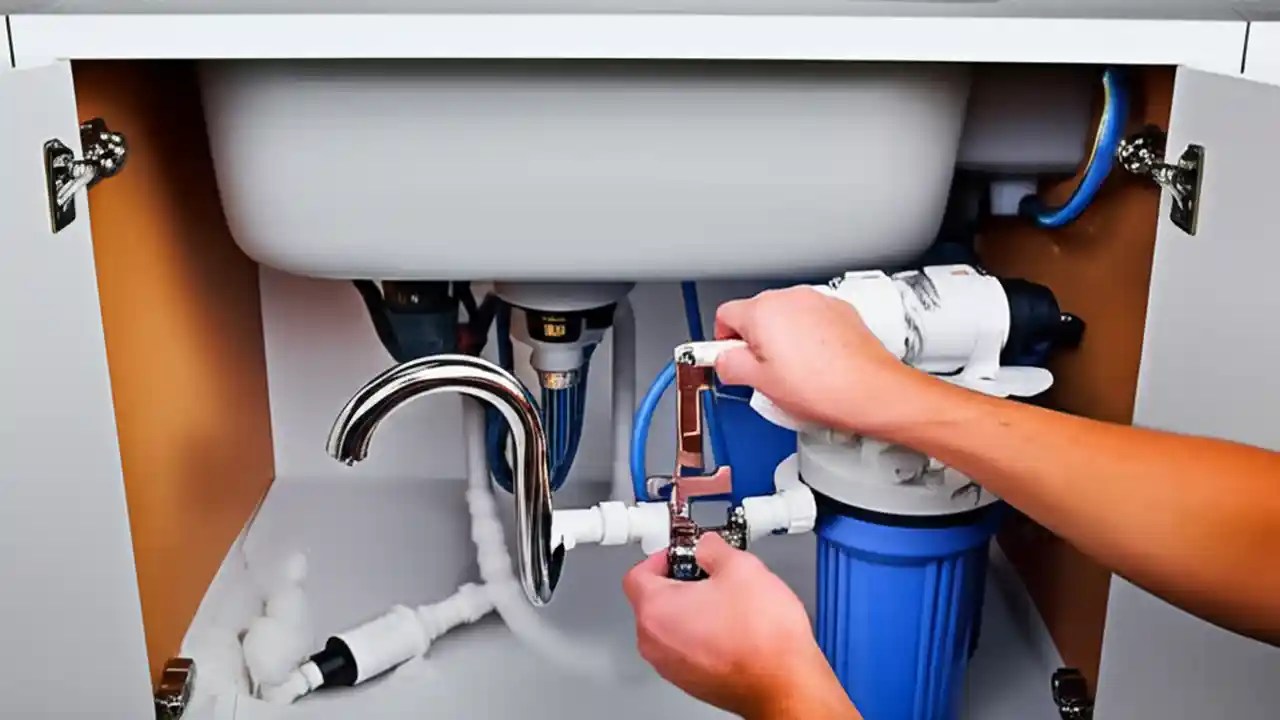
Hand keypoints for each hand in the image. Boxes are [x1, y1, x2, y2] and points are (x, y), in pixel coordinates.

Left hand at [623, 535, 856, 718]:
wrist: (785, 683)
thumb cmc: (762, 638)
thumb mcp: (741, 567)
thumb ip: (713, 548)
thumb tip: (707, 546)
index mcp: (656, 611)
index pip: (638, 574)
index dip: (661, 557)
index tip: (683, 554)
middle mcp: (655, 643)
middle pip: (652, 601)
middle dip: (679, 584)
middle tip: (709, 575)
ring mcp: (671, 666)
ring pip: (671, 626)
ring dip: (693, 610)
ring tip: (727, 602)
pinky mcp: (691, 681)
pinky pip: (686, 648)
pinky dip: (702, 635)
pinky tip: (733, 628)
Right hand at [714, 287, 926, 437]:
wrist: (871, 390)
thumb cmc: (823, 387)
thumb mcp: (761, 384)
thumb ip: (730, 366)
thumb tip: (723, 360)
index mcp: (763, 312)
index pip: (725, 315)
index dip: (722, 341)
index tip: (728, 357)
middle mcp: (790, 298)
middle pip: (755, 313)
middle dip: (754, 340)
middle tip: (764, 371)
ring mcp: (817, 302)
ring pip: (785, 316)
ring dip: (782, 338)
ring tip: (794, 371)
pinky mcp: (840, 310)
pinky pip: (812, 319)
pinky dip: (808, 336)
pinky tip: (816, 364)